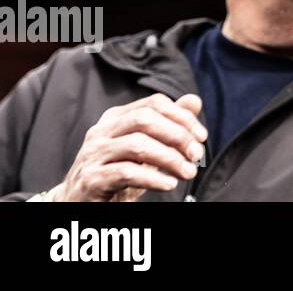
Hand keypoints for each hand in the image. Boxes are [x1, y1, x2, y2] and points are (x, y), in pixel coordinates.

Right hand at [50, 93, 206, 200]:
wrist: (79, 203)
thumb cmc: (116, 173)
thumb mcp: (145, 148)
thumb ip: (168, 124)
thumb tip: (194, 100)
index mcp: (115, 118)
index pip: (154, 104)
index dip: (182, 117)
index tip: (202, 136)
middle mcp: (101, 131)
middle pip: (145, 119)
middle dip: (178, 135)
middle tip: (197, 154)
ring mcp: (93, 154)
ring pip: (137, 145)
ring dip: (170, 158)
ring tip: (188, 172)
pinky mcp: (90, 179)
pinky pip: (125, 172)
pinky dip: (152, 177)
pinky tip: (169, 184)